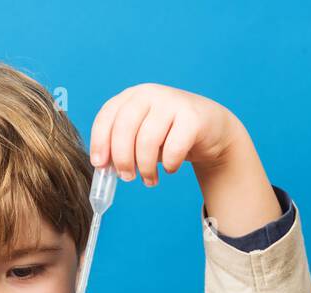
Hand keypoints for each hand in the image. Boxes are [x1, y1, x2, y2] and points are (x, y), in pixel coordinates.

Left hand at [89, 84, 280, 235]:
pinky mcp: (193, 117)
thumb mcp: (140, 137)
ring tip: (149, 180)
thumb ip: (121, 146)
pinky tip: (170, 168)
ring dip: (146, 167)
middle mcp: (149, 94)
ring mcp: (172, 102)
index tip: (100, 165)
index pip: (107, 116)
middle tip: (127, 177)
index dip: (100, 142)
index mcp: (131, 97)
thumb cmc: (168, 136)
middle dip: (122, 158)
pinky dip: (169, 164)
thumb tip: (103, 166)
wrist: (210, 129)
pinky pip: (174, 147)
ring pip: (147, 139)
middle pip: (124, 128)